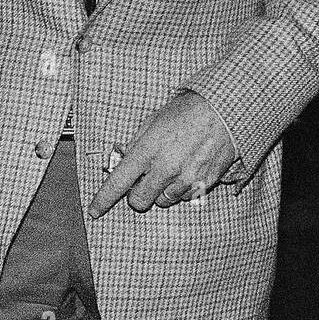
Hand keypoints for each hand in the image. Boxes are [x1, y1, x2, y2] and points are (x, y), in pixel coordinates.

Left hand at [87, 90, 238, 217]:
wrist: (223, 109)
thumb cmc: (186, 110)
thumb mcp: (153, 121)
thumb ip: (136, 145)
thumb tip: (122, 163)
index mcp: (148, 149)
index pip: (118, 183)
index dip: (103, 200)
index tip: (95, 210)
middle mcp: (166, 168)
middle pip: (139, 201)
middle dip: (138, 193)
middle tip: (144, 179)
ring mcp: (186, 179)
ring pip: (163, 201)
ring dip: (162, 190)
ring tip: (172, 168)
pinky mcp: (204, 184)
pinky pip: (185, 198)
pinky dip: (182, 189)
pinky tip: (188, 168)